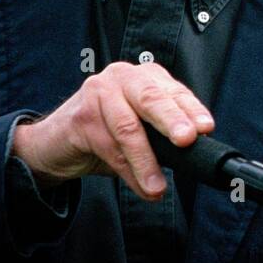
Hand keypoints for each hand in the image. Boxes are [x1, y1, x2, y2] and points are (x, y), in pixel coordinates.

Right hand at [11, 61, 213, 200]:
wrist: (55, 142)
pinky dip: (128, 172)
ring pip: (129, 129)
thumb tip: (196, 157)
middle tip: (187, 140)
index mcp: (146, 76)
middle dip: (172, 121)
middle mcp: (123, 77)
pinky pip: (108, 147)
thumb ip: (165, 136)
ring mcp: (98, 93)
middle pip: (151, 100)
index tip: (206, 128)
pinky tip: (141, 186)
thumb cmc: (107, 133)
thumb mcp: (143, 130)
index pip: (175, 92)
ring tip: (158, 186)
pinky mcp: (80, 116)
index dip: (192, 110)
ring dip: (146, 162)